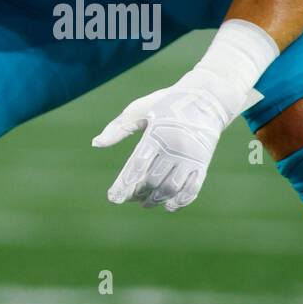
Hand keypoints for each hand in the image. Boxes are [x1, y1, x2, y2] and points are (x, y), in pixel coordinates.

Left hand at [92, 73, 241, 211]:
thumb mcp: (141, 109)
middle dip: (138, 193)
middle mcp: (174, 147)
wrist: (207, 97)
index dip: (124, 184)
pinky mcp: (202, 163)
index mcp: (157, 133)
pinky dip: (181, 201)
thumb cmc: (167, 103)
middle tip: (128, 198)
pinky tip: (168, 206)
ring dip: (156, 200)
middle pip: (152, 180)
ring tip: (145, 203)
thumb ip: (118, 128)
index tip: (113, 198)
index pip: (137, 165)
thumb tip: (96, 144)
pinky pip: (193, 188)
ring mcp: (190, 157)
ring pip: (171, 188)